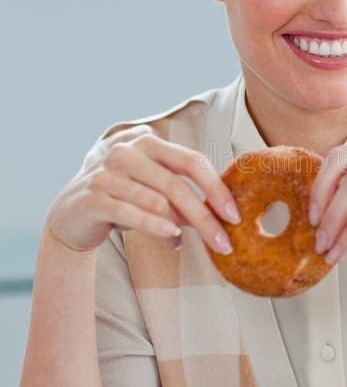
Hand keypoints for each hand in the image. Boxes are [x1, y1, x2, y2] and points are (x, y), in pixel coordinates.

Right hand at [45, 125, 239, 254]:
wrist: (72, 215)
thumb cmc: (124, 200)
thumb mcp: (155, 192)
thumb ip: (184, 197)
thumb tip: (223, 215)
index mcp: (148, 142)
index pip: (192, 160)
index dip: (217, 188)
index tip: (234, 215)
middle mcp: (126, 151)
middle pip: (176, 184)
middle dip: (205, 216)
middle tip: (223, 242)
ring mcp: (107, 173)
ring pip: (156, 200)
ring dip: (181, 226)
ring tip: (191, 244)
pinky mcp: (92, 197)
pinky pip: (130, 212)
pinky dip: (155, 227)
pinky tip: (173, 238)